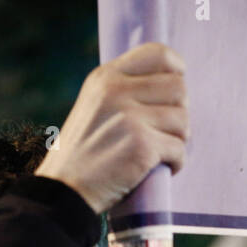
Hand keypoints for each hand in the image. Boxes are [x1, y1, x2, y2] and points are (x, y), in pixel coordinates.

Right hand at [35, 42, 187, 213]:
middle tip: (167, 131)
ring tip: (161, 152)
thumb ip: (123, 90)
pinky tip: (162, 169)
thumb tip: (173, 84)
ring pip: (183, 120)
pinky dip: (176, 163)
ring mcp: (130, 118)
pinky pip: (179, 150)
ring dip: (178, 139)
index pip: (158, 54)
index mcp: (105, 77)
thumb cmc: (82, 154)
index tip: (173, 93)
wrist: (63, 191)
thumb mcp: (93, 106)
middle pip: (178, 87)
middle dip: (179, 111)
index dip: (176, 71)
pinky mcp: (142, 146)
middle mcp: (117, 92)